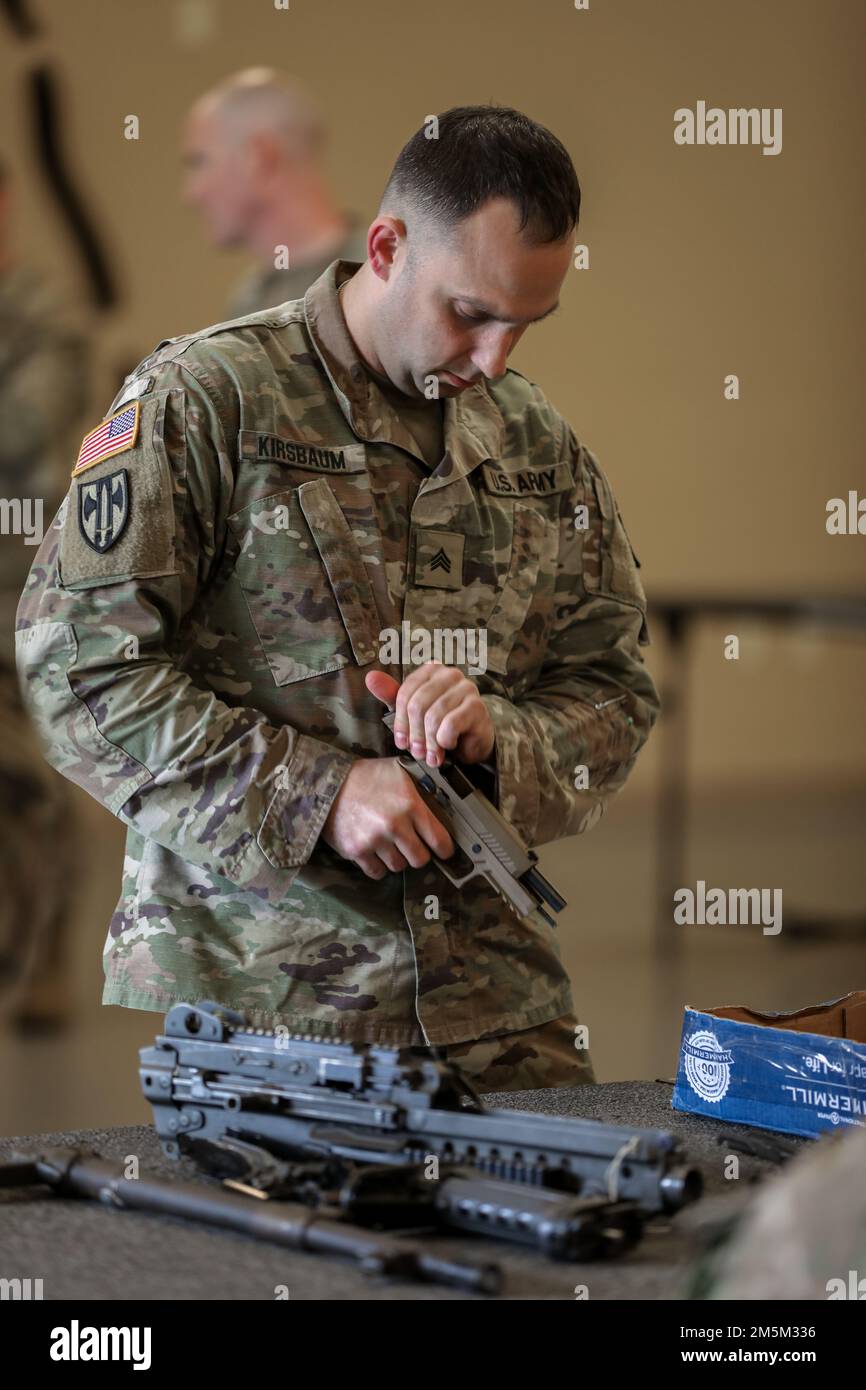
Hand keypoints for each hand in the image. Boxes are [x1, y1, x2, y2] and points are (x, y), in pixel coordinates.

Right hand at [321, 757, 453, 879]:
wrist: (327, 783)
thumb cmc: (366, 775)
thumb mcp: (399, 769)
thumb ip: (422, 782)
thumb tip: (446, 789)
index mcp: (410, 805)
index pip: (438, 839)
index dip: (445, 849)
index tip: (444, 852)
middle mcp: (394, 825)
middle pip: (420, 859)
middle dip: (419, 854)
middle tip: (414, 847)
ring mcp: (374, 840)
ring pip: (398, 866)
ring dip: (397, 859)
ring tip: (391, 846)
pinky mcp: (356, 851)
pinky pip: (376, 872)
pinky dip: (378, 866)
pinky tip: (376, 853)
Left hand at [366, 663, 494, 767]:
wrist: (473, 741)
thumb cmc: (442, 724)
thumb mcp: (413, 712)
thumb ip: (393, 695)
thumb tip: (370, 677)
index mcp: (431, 670)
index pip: (405, 693)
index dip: (400, 722)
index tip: (402, 742)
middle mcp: (449, 674)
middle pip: (417, 705)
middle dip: (415, 734)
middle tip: (417, 753)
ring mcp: (466, 688)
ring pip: (433, 717)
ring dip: (429, 742)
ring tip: (431, 756)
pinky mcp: (477, 706)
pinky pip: (450, 725)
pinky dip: (445, 741)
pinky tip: (448, 746)